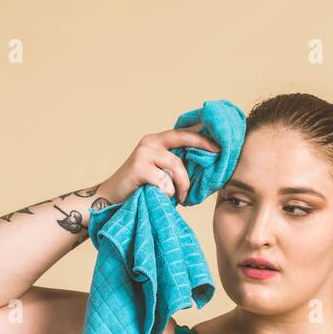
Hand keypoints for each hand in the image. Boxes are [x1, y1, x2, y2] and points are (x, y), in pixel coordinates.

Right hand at [98, 123, 220, 205]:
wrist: (111, 199)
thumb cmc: (140, 189)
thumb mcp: (161, 174)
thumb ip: (176, 167)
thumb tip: (204, 170)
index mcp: (157, 141)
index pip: (183, 133)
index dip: (202, 136)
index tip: (221, 143)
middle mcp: (150, 142)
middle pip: (182, 138)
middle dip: (203, 144)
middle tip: (218, 154)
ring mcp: (143, 153)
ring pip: (176, 165)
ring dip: (182, 184)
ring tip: (181, 197)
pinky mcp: (138, 167)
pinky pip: (164, 181)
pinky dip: (167, 192)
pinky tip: (161, 196)